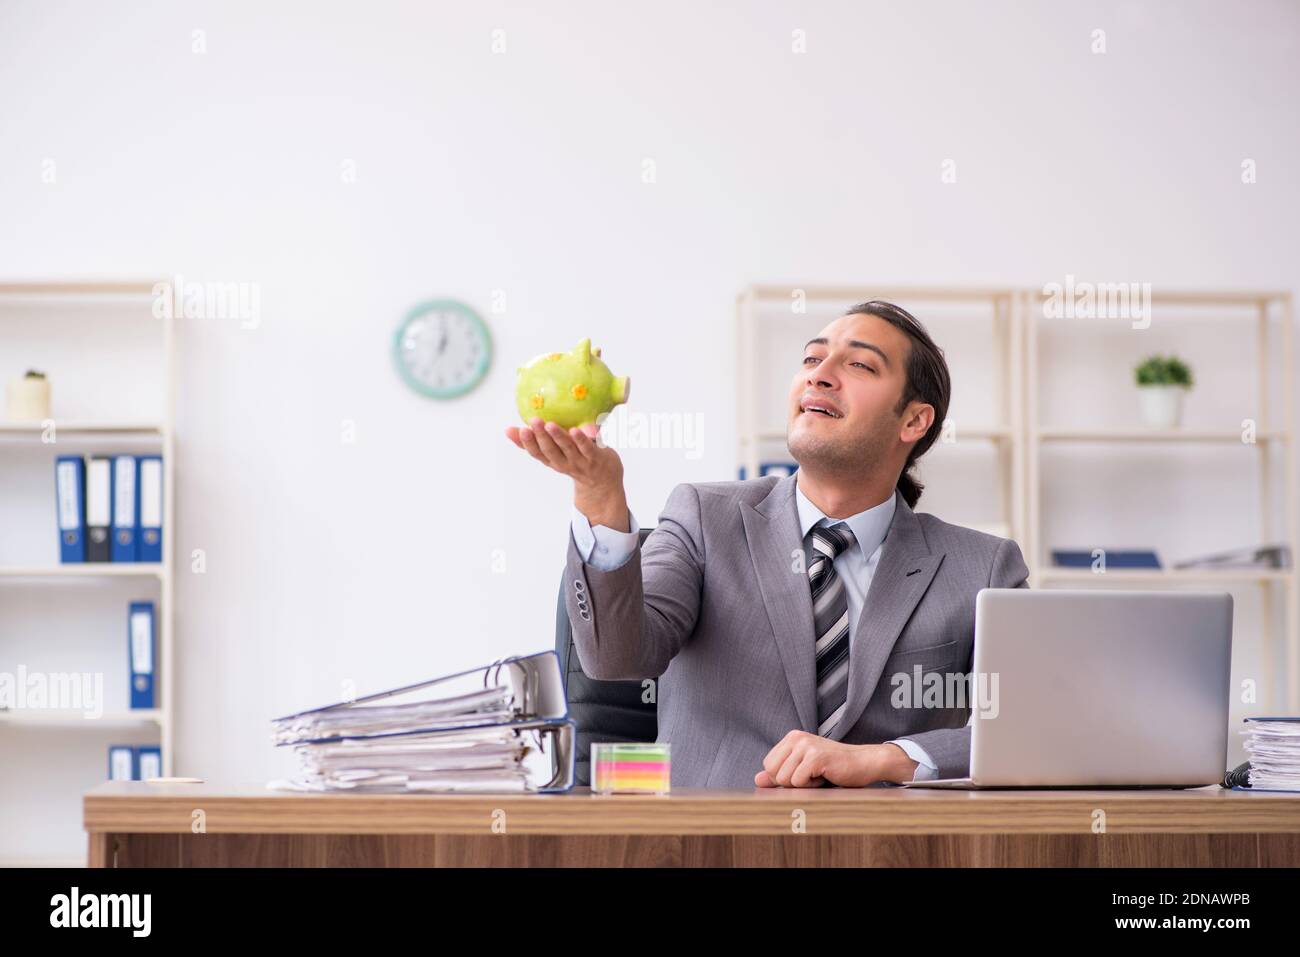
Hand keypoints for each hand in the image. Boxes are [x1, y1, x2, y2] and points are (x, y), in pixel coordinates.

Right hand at [504, 417, 628, 529]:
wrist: (604, 484)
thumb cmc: (576, 461)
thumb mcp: (554, 455)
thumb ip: (537, 441)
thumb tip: (508, 429)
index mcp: (553, 461)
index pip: (536, 453)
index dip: (525, 443)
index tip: (515, 430)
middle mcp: (565, 463)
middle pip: (550, 451)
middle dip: (540, 437)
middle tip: (533, 422)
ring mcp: (581, 462)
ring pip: (568, 449)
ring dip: (558, 437)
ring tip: (550, 424)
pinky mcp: (597, 458)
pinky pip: (588, 448)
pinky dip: (581, 440)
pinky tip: (576, 430)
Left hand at [754, 732, 918, 787]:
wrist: (863, 763)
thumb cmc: (833, 767)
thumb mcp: (803, 769)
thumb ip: (779, 774)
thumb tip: (757, 780)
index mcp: (791, 738)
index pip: (768, 765)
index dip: (783, 777)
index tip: (803, 772)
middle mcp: (797, 738)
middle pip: (773, 773)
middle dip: (791, 782)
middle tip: (812, 775)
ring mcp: (806, 746)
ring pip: (784, 779)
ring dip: (803, 785)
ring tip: (819, 774)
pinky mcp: (816, 757)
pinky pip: (798, 782)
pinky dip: (811, 786)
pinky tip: (825, 776)